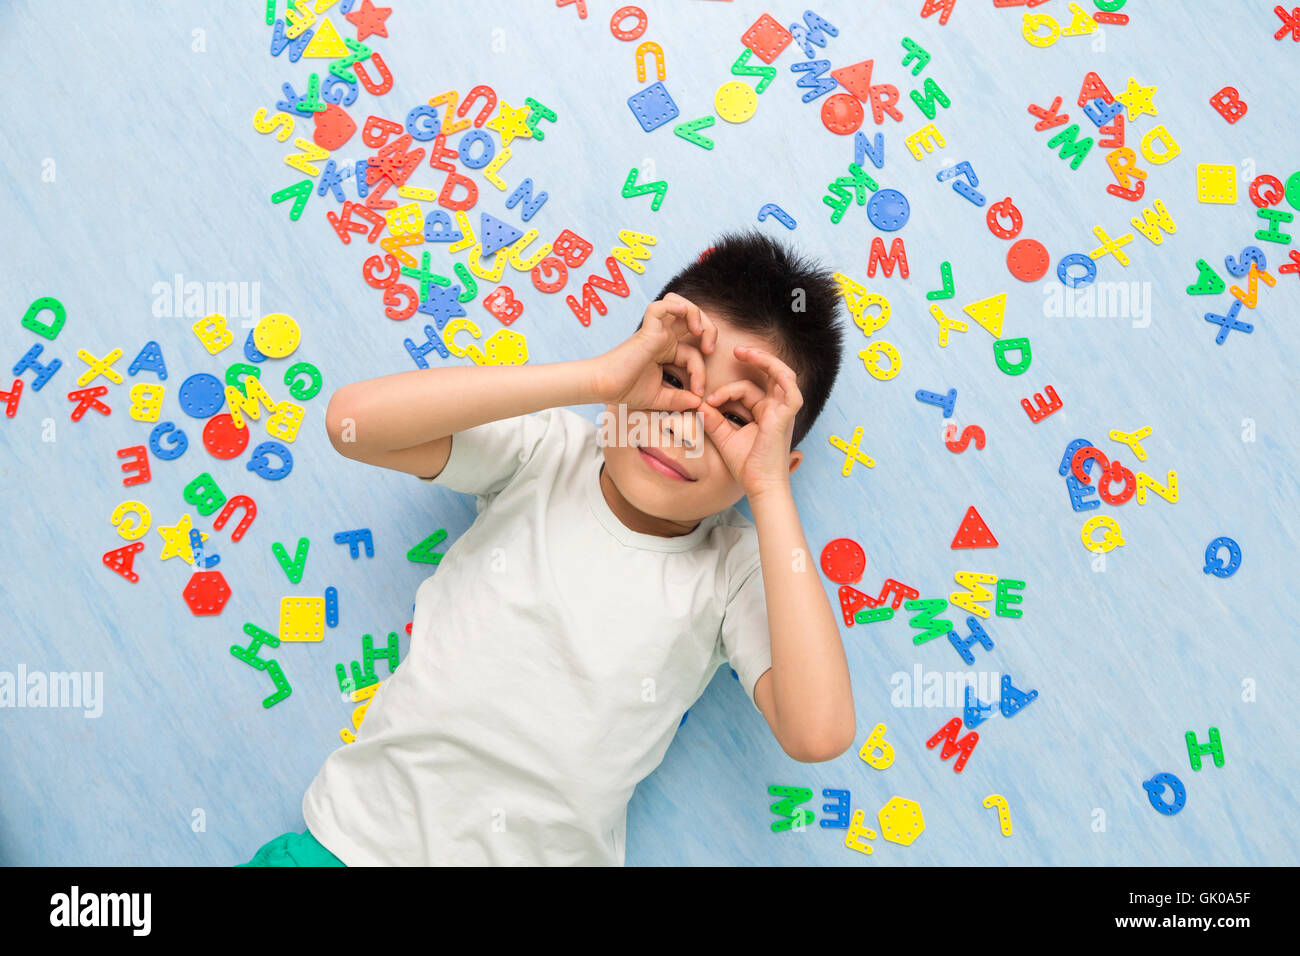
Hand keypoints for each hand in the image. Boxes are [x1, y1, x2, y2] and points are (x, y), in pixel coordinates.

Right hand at [590, 294, 717, 411]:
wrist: (603, 388)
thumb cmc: (625, 391)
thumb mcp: (659, 398)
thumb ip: (679, 400)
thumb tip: (699, 402)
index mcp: (667, 352)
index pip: (694, 354)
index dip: (701, 373)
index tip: (698, 394)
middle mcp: (662, 338)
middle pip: (692, 319)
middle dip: (709, 330)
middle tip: (709, 350)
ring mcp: (654, 333)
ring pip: (679, 306)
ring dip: (696, 313)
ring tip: (699, 331)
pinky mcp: (646, 331)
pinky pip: (659, 308)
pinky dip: (673, 306)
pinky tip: (685, 317)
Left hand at [696, 345, 802, 497]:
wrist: (759, 486)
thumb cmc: (746, 466)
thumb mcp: (724, 438)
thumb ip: (713, 420)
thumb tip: (699, 405)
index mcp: (765, 414)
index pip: (748, 391)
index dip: (726, 391)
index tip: (708, 402)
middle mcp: (777, 410)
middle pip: (769, 376)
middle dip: (754, 360)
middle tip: (735, 351)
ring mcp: (783, 412)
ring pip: (781, 375)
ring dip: (764, 360)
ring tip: (743, 352)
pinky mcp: (786, 415)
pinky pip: (790, 387)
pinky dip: (776, 372)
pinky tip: (757, 362)